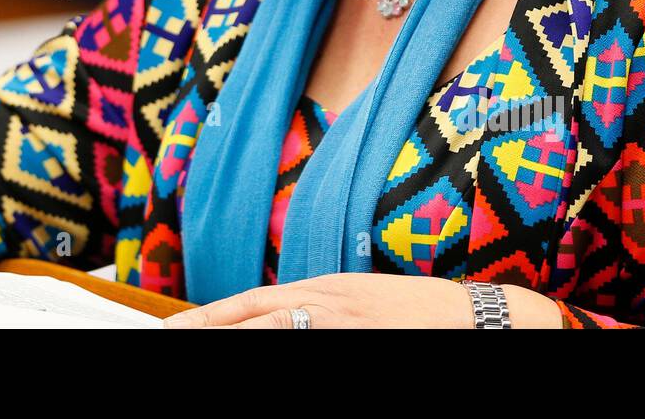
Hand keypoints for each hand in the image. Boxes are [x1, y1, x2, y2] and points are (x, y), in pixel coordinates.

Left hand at [163, 272, 563, 327]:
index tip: (174, 328)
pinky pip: (310, 349)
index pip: (251, 303)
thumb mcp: (361, 302)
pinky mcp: (364, 341)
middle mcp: (328, 304)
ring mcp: (344, 326)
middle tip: (166, 338)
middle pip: (251, 318)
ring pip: (272, 332)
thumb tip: (276, 319)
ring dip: (233, 340)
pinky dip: (277, 347)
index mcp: (325, 289)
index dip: (209, 317)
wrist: (479, 318)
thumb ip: (319, 309)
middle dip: (205, 329)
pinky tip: (251, 355)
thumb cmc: (420, 315)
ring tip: (190, 346)